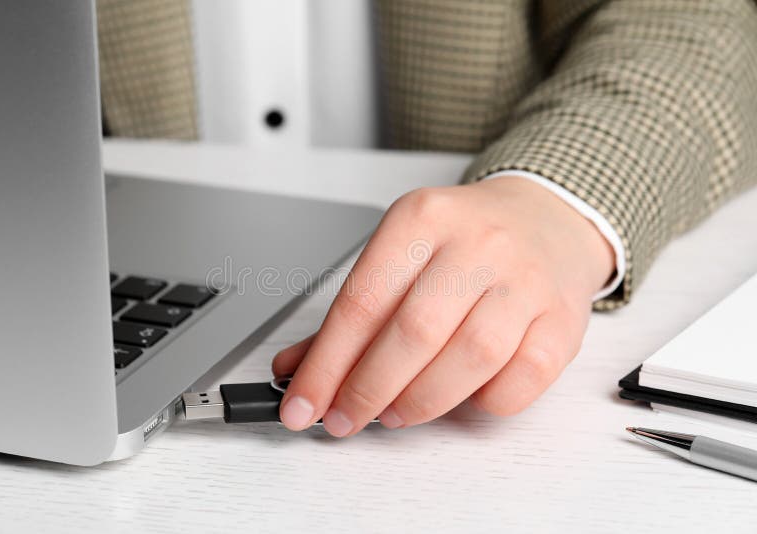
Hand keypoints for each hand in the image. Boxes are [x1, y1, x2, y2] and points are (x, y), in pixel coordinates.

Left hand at [272, 176, 614, 436]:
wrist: (544, 220)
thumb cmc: (465, 243)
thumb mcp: (401, 254)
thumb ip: (352, 314)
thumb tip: (296, 368)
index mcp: (423, 220)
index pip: (362, 301)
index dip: (326, 365)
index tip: (301, 405)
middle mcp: (478, 243)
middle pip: (414, 332)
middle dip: (368, 391)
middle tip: (345, 419)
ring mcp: (526, 280)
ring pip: (470, 356)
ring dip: (421, 401)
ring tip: (397, 413)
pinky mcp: (563, 319)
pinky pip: (522, 379)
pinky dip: (485, 403)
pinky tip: (463, 397)